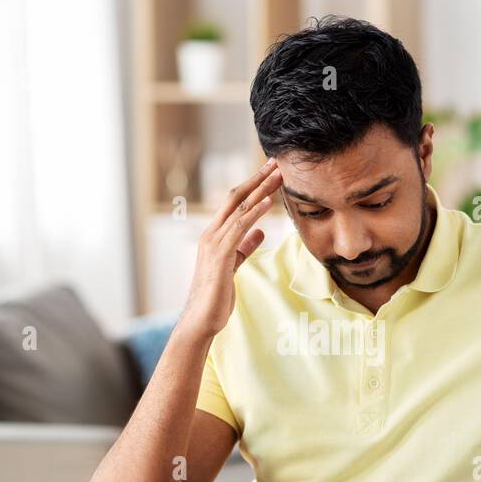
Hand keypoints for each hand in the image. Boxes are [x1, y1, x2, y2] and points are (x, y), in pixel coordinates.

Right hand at [179, 158, 282, 338]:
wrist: (201, 319)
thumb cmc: (216, 295)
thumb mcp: (234, 265)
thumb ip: (244, 246)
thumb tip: (259, 231)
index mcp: (214, 235)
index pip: (234, 203)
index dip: (253, 186)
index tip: (271, 172)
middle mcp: (211, 234)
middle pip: (235, 197)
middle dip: (257, 178)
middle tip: (277, 162)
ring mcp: (213, 243)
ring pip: (239, 208)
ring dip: (261, 189)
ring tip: (279, 175)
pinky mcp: (220, 255)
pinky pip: (239, 227)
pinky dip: (254, 212)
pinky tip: (268, 201)